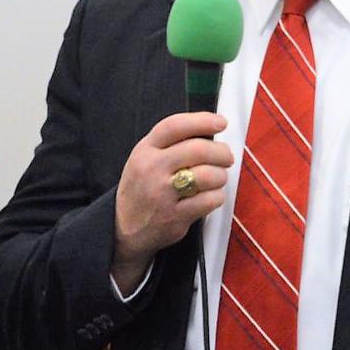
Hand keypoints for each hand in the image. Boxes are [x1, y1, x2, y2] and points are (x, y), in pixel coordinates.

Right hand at [112, 112, 232, 291]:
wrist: (122, 228)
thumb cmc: (143, 188)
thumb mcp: (145, 159)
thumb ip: (172, 143)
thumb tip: (211, 129)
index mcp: (144, 150)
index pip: (175, 126)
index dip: (202, 121)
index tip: (221, 122)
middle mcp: (151, 169)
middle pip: (198, 149)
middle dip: (221, 152)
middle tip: (226, 157)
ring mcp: (162, 194)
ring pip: (208, 175)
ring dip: (221, 176)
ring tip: (217, 179)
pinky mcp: (174, 217)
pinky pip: (210, 200)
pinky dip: (217, 196)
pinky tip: (210, 196)